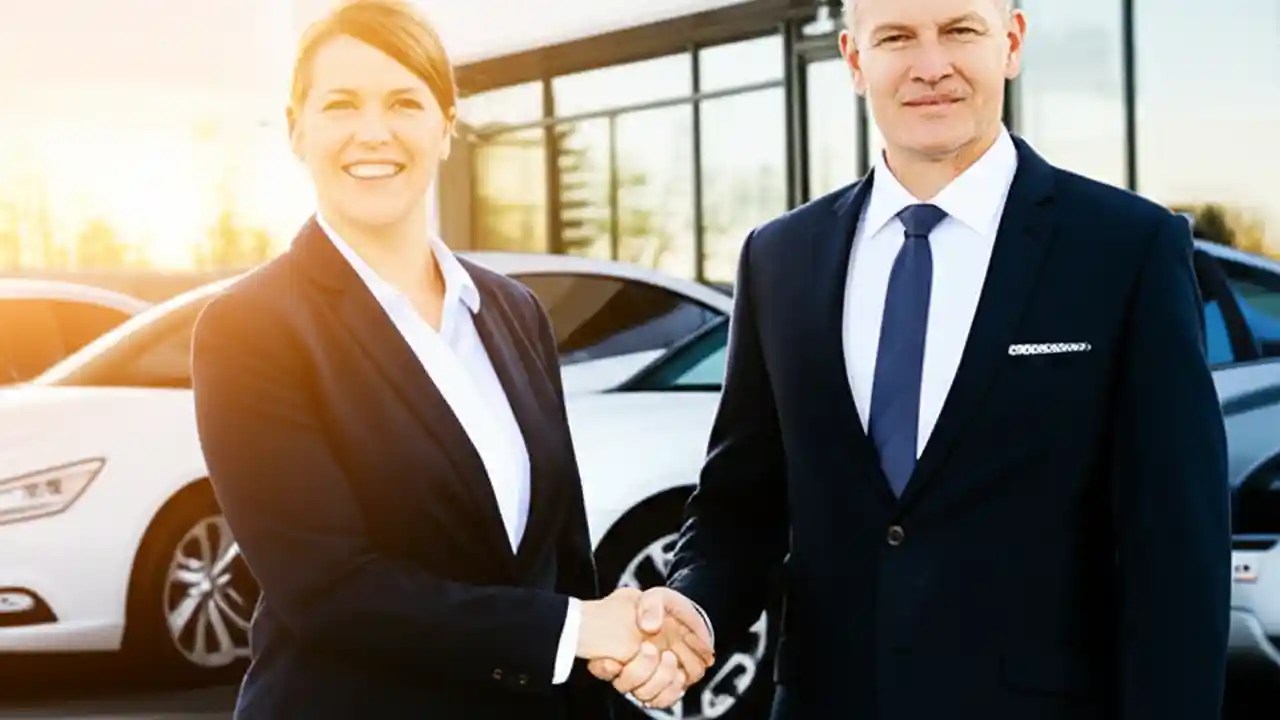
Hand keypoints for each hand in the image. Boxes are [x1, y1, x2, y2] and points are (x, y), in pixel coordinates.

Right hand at [587, 587, 714, 707]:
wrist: (684, 622)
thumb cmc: (665, 610)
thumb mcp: (657, 597)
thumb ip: (651, 604)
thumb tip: (649, 626)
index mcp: (616, 645)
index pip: (599, 665)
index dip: (604, 667)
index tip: (614, 659)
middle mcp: (627, 667)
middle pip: (623, 684)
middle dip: (639, 670)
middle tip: (651, 649)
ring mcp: (644, 679)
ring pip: (643, 695)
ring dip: (659, 679)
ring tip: (670, 658)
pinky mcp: (662, 688)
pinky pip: (662, 701)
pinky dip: (672, 690)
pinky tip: (679, 674)